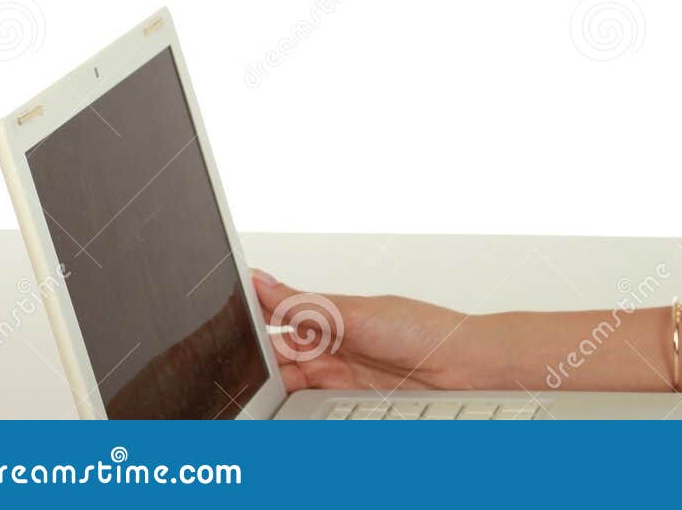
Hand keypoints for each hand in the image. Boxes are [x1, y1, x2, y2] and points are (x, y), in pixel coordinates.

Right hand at [249, 269, 504, 392]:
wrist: (459, 367)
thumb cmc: (422, 328)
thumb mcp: (357, 311)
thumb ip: (306, 303)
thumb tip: (263, 280)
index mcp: (328, 312)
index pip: (276, 311)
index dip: (249, 313)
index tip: (222, 313)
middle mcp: (328, 342)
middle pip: (274, 349)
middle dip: (252, 353)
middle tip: (231, 357)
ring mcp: (333, 372)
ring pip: (284, 377)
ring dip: (266, 380)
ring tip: (247, 380)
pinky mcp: (340, 398)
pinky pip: (300, 401)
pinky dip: (284, 401)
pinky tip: (273, 400)